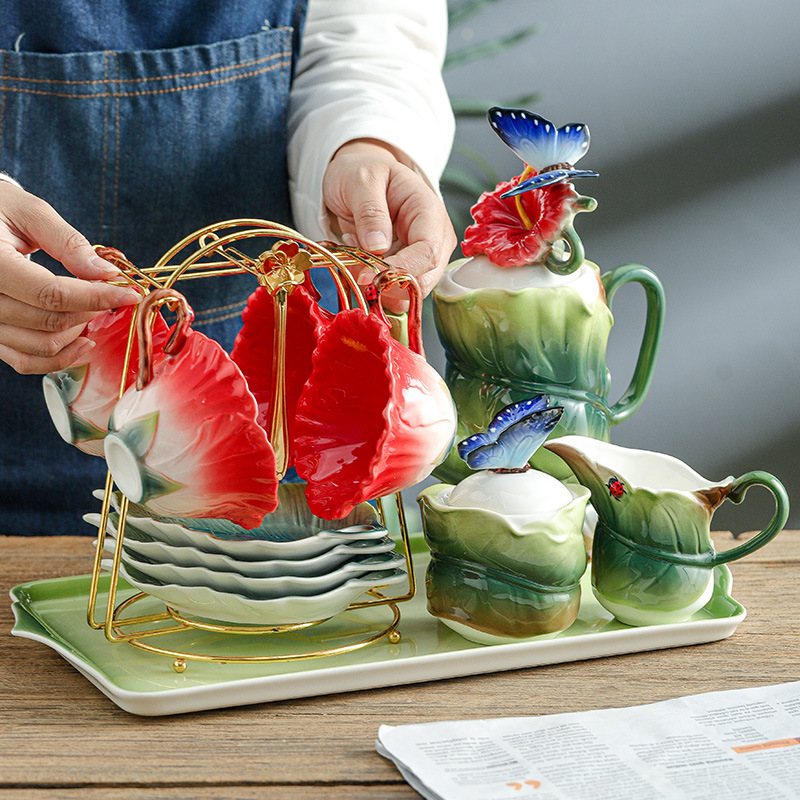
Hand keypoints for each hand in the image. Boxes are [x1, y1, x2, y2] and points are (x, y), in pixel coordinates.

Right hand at [0, 181, 140, 373]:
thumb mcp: (29, 212)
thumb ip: (67, 242)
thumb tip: (106, 274)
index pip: (51, 294)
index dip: (96, 297)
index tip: (130, 294)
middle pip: (49, 321)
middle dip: (91, 310)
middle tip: (112, 294)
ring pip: (40, 346)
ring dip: (77, 333)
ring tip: (93, 308)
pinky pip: (24, 360)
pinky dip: (58, 357)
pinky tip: (82, 341)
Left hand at [322, 139, 455, 310]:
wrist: (359, 176)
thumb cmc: (363, 172)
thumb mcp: (362, 180)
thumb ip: (370, 211)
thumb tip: (378, 247)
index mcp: (429, 211)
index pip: (427, 251)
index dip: (400, 269)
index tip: (367, 276)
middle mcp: (435, 237)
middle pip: (424, 277)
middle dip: (389, 284)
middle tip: (355, 273)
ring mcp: (423, 256)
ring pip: (410, 290)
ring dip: (379, 286)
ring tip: (355, 256)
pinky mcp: (408, 268)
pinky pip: (395, 291)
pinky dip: (374, 286)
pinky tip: (360, 262)